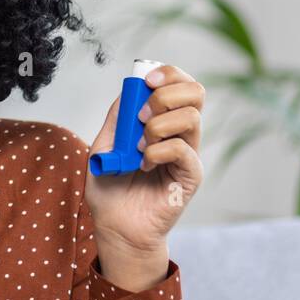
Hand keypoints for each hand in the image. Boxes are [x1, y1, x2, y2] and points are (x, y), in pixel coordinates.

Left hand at [85, 64, 204, 270]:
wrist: (115, 225)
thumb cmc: (110, 188)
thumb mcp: (103, 147)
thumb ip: (116, 120)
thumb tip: (128, 91)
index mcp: (162, 122)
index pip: (181, 84)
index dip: (169, 73)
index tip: (147, 79)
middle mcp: (180, 134)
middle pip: (196, 92)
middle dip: (165, 94)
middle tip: (140, 116)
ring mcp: (188, 153)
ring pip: (191, 117)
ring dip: (157, 125)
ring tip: (138, 146)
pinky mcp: (190, 175)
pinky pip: (183, 150)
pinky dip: (157, 151)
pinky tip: (143, 165)